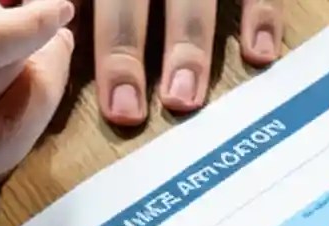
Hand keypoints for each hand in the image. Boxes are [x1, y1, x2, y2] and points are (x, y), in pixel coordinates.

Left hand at [88, 0, 284, 125]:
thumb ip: (91, 9)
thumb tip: (67, 41)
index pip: (77, 2)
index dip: (77, 44)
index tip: (79, 93)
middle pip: (126, 1)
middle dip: (123, 54)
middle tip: (127, 112)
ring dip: (186, 48)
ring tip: (183, 99)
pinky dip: (261, 15)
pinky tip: (259, 55)